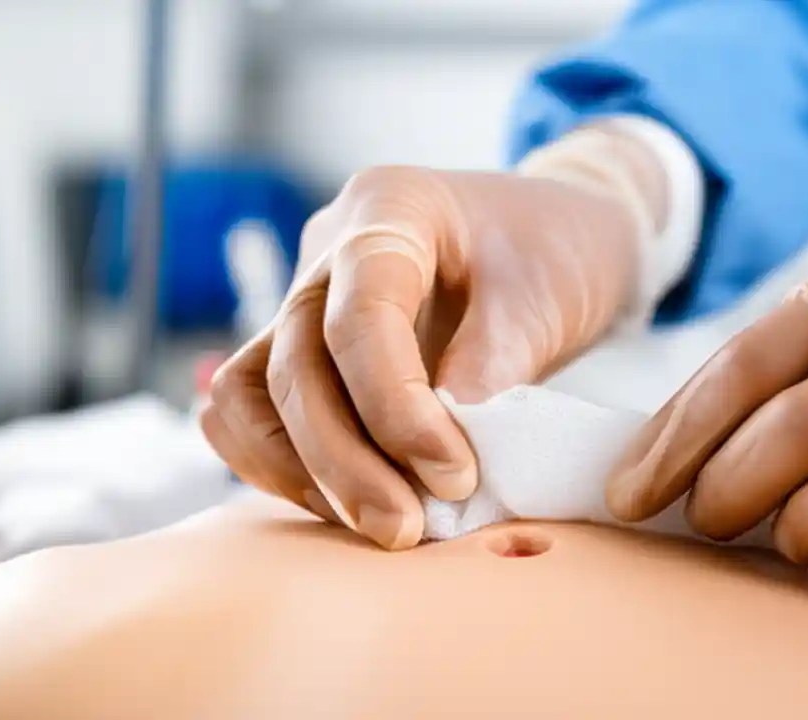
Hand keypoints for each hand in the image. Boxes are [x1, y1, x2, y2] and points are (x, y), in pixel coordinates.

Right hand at [201, 150, 655, 548]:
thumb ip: (492, 367)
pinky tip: (354, 506)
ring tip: (383, 524)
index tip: (454, 475)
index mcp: (390, 211)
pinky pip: (253, 417)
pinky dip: (290, 470)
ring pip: (250, 395)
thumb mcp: (546, 298)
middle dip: (343, 461)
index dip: (395, 406)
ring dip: (305, 473)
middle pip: (292, 363)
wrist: (557, 236)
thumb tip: (437, 460)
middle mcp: (326, 254)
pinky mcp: (304, 355)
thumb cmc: (557, 253)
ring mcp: (304, 303)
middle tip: (407, 529)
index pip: (359, 314)